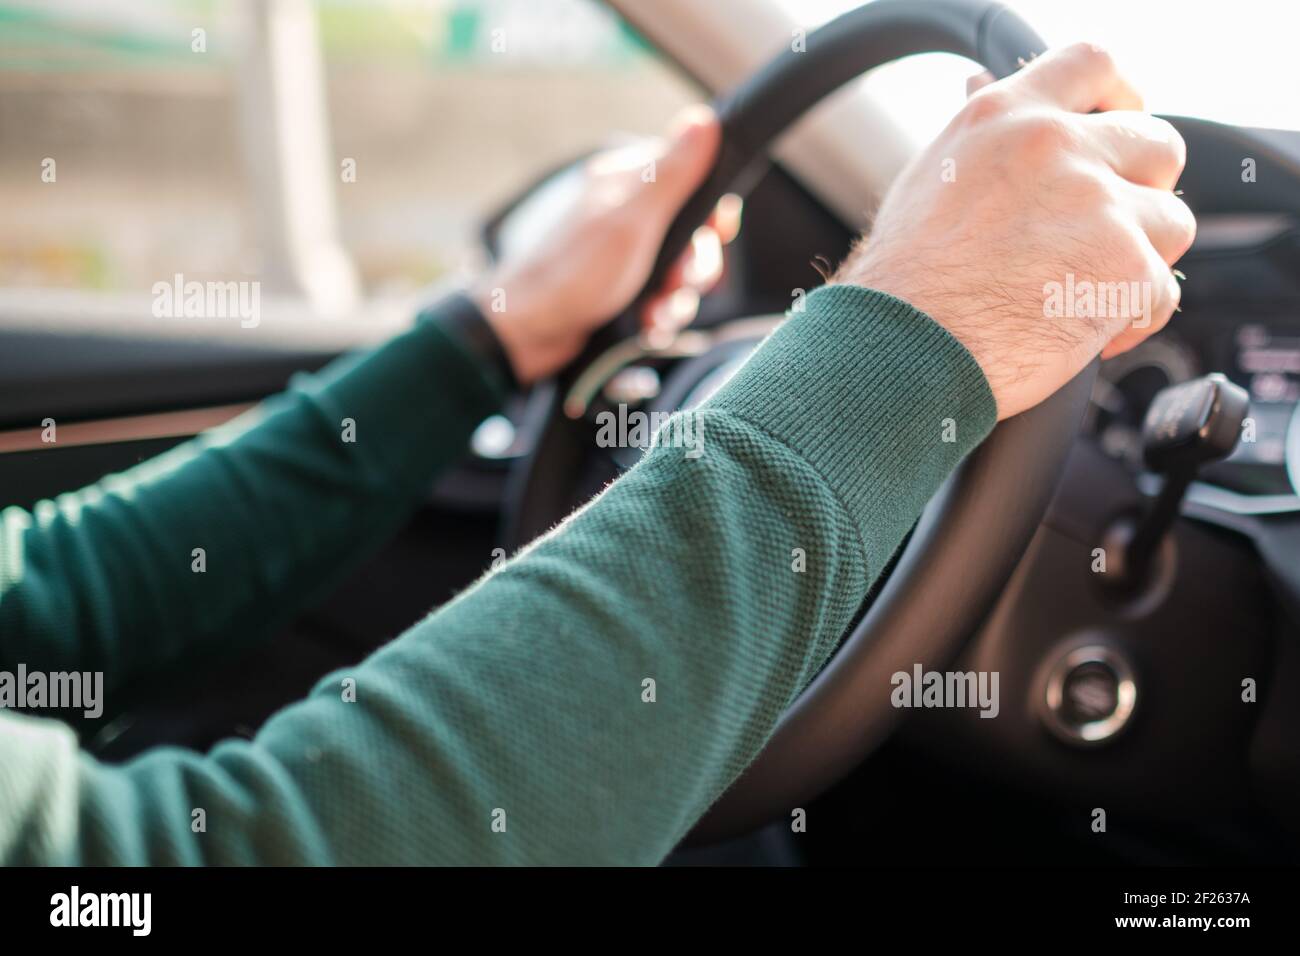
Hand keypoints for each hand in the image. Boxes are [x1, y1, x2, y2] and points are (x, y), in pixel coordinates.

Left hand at [471, 106, 733, 384]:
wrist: (526, 334)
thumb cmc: (572, 273)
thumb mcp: (630, 221)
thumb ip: (671, 174)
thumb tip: (704, 120)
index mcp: (630, 183)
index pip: (694, 177)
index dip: (713, 208)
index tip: (718, 232)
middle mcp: (629, 214)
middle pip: (695, 233)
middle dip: (695, 266)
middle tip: (679, 281)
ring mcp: (626, 254)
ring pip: (681, 273)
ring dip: (678, 299)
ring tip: (657, 314)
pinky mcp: (623, 289)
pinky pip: (662, 300)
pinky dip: (661, 316)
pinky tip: (649, 327)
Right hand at [834, 42, 1194, 419]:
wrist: (900, 352)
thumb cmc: (901, 284)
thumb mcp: (929, 181)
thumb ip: (981, 139)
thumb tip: (983, 85)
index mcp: (1005, 117)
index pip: (1092, 64)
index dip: (1121, 95)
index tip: (1123, 119)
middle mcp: (1055, 148)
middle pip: (1156, 144)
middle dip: (1144, 190)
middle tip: (1108, 231)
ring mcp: (1097, 206)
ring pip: (1170, 223)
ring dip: (1139, 260)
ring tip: (1084, 294)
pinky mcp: (1125, 269)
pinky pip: (1162, 292)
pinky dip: (1131, 320)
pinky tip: (1083, 334)